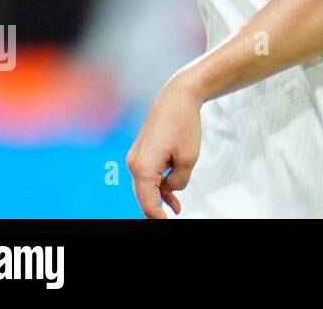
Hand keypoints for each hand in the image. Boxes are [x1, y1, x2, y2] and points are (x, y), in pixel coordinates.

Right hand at [126, 74, 203, 218]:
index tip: (167, 225)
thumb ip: (179, 181)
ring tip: (177, 209)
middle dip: (159, 209)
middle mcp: (134, 164)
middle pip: (145, 195)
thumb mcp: (188, 159)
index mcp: (143, 168)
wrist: (177, 97)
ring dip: (161, 195)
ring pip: (148, 185)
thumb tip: (171, 189)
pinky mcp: (142, 151)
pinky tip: (172, 196)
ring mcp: (136, 157)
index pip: (148, 203)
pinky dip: (160, 183)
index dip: (158, 218)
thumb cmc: (183, 124)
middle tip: (173, 218)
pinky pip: (149, 174)